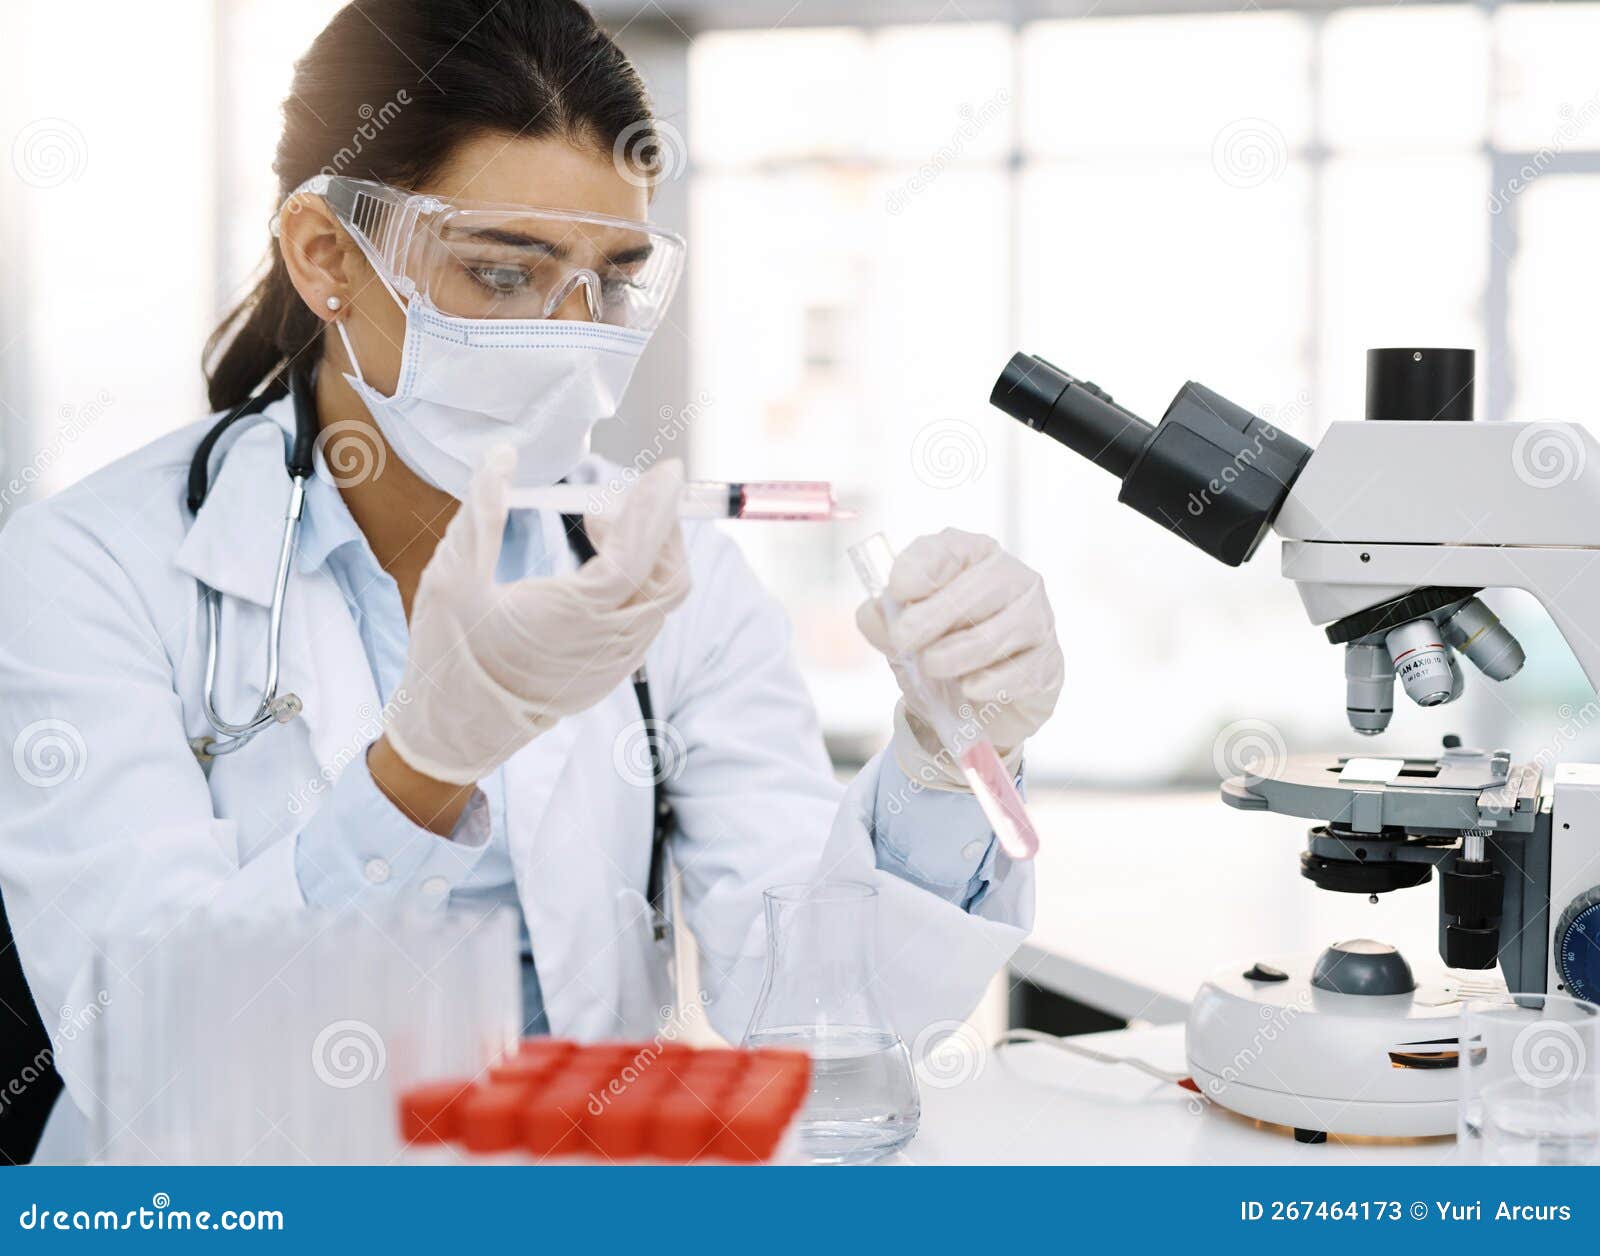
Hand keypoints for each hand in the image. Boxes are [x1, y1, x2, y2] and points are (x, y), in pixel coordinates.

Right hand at [381, 451, 690, 795]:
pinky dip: (638, 584)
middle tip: (626, 493)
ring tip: (600, 523)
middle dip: (660, 527)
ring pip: (660, 603)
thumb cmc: (447, 657)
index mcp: (573, 618)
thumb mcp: (451, 576)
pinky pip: (643, 623)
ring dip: (648, 555)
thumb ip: (482, 510)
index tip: (667, 470)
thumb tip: (502, 455)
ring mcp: (611, 666)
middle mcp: (605, 646)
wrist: (450, 734)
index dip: (656, 509)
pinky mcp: (606, 676)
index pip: (638, 556)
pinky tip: (599, 565)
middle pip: (666, 580)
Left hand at [856, 529, 1062, 787]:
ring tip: (933, 667)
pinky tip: (970, 688)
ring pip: (995, 633)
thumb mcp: (901, 635)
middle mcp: (1012, 578)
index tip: (898, 589)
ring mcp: (1037, 619)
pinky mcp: (1048, 661)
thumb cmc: (939, 652)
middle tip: (902, 640)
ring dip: (955, 654)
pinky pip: (1019, 672)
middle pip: (977, 588)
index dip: (922, 566)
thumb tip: (873, 613)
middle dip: (932, 616)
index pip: (951, 548)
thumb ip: (881, 620)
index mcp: (973, 557)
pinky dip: (987, 683)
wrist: (974, 707)